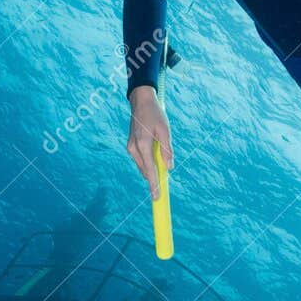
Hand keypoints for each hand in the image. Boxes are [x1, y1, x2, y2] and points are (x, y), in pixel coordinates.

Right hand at [126, 85, 173, 199]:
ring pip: (143, 166)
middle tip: (163, 185)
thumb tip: (169, 168)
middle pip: (145, 171)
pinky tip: (155, 154)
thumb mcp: (165, 131)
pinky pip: (141, 160)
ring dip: (152, 168)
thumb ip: (167, 150)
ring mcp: (131, 148)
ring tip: (161, 158)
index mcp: (143, 145)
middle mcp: (134, 149)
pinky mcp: (131, 146)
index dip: (154, 185)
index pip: (149, 171)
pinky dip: (148, 162)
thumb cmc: (155, 114)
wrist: (141, 102)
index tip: (157, 198)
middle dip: (154, 177)